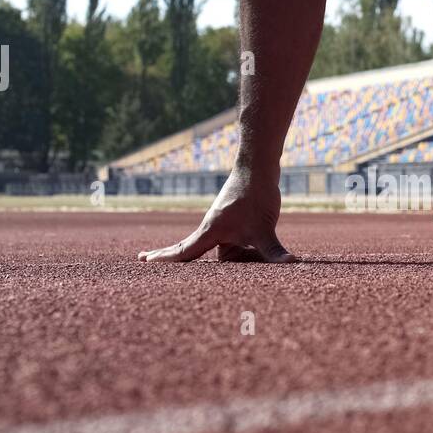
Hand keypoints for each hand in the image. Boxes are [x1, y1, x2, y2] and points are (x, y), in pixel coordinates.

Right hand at [137, 166, 296, 262]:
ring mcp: (222, 224)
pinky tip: (232, 255)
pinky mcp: (233, 219)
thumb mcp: (265, 228)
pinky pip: (225, 241)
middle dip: (170, 256)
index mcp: (211, 232)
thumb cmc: (256, 195)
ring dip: (206, 257)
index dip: (165, 259)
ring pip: (213, 248)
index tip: (144, 261)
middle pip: (189, 249)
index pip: (184, 251)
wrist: (259, 166)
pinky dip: (226, 251)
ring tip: (180, 257)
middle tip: (141, 258)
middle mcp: (212, 228)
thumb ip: (274, 251)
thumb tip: (290, 265)